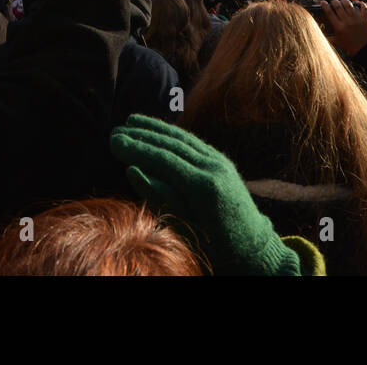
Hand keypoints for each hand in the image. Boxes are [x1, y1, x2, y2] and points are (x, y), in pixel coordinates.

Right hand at [110, 115, 299, 275]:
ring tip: (132, 120)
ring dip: (156, 128)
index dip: (137, 148)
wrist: (252, 245)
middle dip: (142, 134)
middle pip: (172, 144)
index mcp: (204, 186)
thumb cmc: (214, 244)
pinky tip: (158, 130)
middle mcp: (214, 167)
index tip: (114, 140)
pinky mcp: (221, 161)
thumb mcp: (184, 226)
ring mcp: (220, 162)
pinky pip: (193, 142)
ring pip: (183, 139)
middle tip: (116, 129)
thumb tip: (132, 170)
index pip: (164, 159)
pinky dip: (172, 134)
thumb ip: (159, 196)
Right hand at [323, 0, 366, 56]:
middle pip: (338, 6)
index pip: (329, 13)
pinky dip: (361, 4)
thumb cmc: (348, 45)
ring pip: (349, 5)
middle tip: (333, 2)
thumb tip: (317, 33)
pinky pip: (363, 8)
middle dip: (334, 1)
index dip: (325, 6)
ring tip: (343, 1)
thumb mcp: (336, 41)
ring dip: (345, 1)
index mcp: (339, 27)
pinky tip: (357, 3)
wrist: (362, 49)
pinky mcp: (364, 19)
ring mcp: (356, 20)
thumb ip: (327, 36)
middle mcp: (347, 22)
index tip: (323, 2)